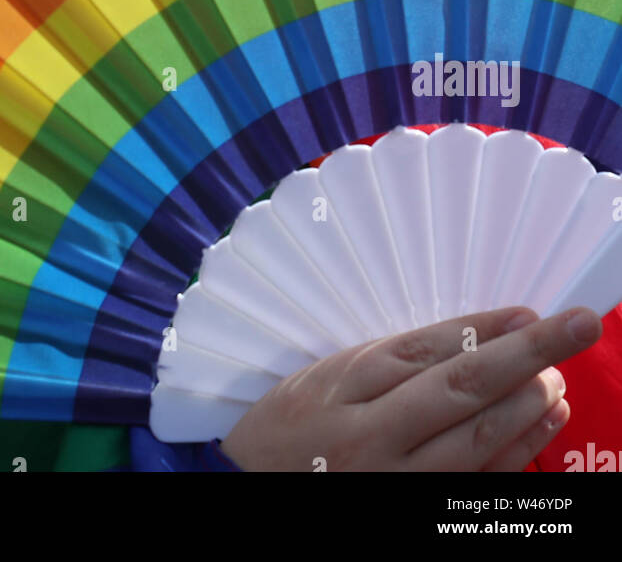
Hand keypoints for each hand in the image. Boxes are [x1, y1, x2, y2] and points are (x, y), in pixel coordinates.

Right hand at [220, 305, 601, 471]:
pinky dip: (515, 450)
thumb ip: (384, 362)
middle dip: (527, 353)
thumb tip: (467, 338)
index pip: (426, 351)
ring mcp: (392, 480)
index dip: (484, 329)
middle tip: (577, 324)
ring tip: (561, 375)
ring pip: (475, 439)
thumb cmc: (286, 428)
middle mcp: (369, 434)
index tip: (529, 312)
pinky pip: (474, 483)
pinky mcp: (409, 512)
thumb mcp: (321, 378)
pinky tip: (542, 422)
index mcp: (343, 387)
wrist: (247, 491)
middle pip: (461, 388)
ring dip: (528, 404)